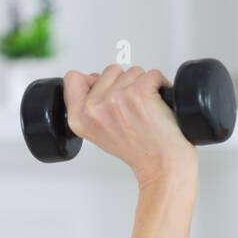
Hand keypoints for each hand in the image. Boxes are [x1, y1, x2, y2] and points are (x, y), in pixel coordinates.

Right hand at [62, 65, 198, 186]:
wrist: (163, 168)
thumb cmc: (140, 153)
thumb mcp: (101, 133)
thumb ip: (91, 106)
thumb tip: (95, 78)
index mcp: (78, 118)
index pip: (73, 78)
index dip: (93, 81)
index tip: (108, 94)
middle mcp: (94, 108)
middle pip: (109, 70)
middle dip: (125, 85)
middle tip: (134, 112)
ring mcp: (115, 99)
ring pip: (132, 71)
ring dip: (144, 87)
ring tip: (147, 112)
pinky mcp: (139, 94)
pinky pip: (153, 74)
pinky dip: (161, 86)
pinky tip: (160, 107)